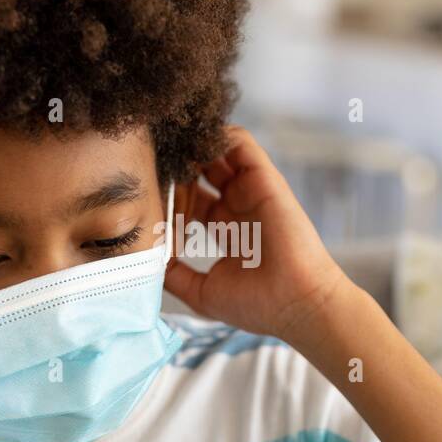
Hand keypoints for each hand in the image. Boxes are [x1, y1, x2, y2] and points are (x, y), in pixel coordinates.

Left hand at [163, 126, 351, 343]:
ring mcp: (251, 191)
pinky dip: (216, 137)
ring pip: (216, 153)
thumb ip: (174, 275)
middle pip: (199, 174)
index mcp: (226, 229)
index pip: (190, 200)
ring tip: (170, 160)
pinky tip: (192, 152)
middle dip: (174, 174)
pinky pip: (239, 142)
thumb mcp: (201, 293)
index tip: (147, 206)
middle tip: (154, 179)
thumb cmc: (256, 304)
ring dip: (191, 152)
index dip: (168, 200)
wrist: (294, 303)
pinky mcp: (264, 178)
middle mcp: (238, 207)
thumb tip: (146, 262)